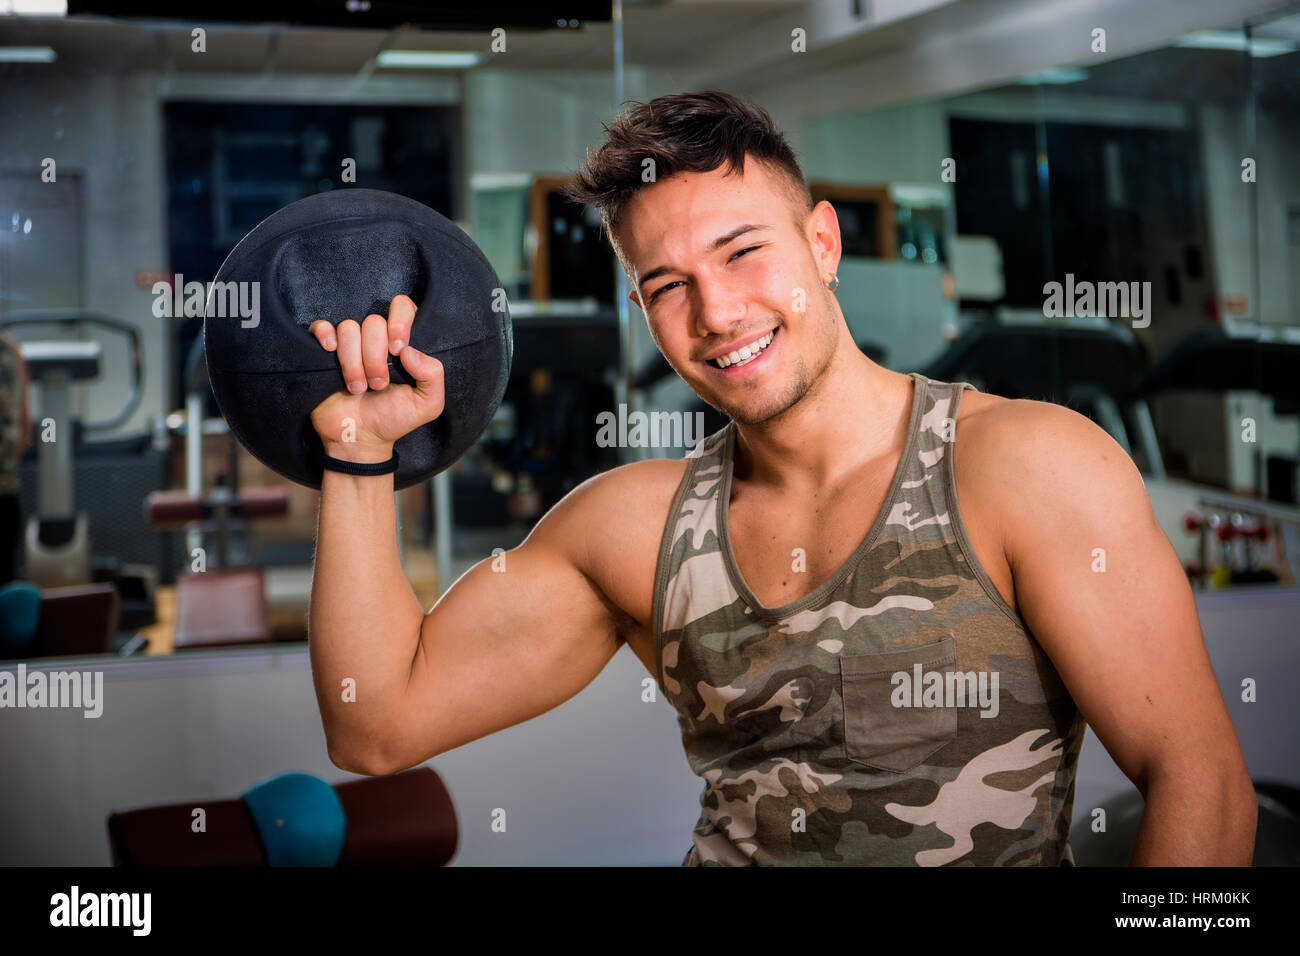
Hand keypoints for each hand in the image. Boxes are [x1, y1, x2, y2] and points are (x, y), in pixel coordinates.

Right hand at [308, 294, 443, 461]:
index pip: (403, 308)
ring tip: (358, 388)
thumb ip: (433, 375)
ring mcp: (349, 344)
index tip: (398, 351)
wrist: (360, 439)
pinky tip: (329, 352)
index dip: (400, 323)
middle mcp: (376, 339)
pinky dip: (325, 335)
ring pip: (348, 328)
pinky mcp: (323, 352)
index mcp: (401, 344)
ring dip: (353, 363)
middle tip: (378, 385)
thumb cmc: (393, 419)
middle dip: (375, 357)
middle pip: (373, 322)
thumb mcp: (427, 404)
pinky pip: (320, 326)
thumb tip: (409, 350)